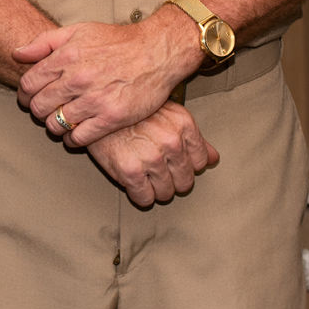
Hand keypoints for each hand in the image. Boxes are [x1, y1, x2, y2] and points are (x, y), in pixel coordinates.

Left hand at [15, 14, 199, 145]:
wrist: (156, 51)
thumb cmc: (117, 41)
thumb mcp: (78, 30)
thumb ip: (44, 42)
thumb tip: (16, 53)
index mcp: (66, 57)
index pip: (28, 84)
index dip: (24, 94)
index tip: (30, 98)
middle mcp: (77, 79)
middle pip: (39, 106)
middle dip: (37, 111)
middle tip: (44, 111)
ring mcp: (94, 99)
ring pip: (56, 124)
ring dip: (53, 126)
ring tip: (60, 123)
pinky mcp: (111, 117)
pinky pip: (79, 137)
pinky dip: (72, 139)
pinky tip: (75, 134)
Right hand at [84, 102, 218, 207]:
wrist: (95, 109)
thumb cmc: (131, 112)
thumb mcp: (167, 114)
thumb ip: (193, 138)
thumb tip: (213, 159)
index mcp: (183, 125)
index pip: (201, 163)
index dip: (185, 165)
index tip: (172, 161)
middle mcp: (171, 141)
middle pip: (185, 182)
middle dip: (172, 180)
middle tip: (156, 170)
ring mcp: (151, 157)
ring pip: (166, 193)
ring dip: (156, 189)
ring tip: (144, 175)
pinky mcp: (130, 171)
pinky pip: (145, 199)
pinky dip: (140, 195)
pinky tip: (133, 181)